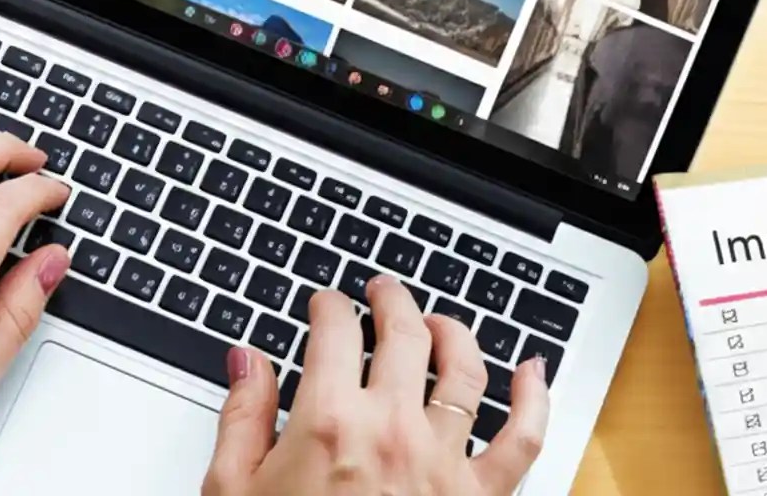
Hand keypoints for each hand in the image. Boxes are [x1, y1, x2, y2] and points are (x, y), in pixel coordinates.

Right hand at [203, 277, 550, 494]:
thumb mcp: (231, 493)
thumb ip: (242, 417)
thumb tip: (248, 359)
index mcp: (329, 423)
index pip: (336, 331)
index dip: (329, 305)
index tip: (326, 303)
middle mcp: (393, 432)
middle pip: (406, 333)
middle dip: (392, 300)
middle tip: (381, 290)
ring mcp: (443, 463)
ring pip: (465, 370)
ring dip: (453, 331)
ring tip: (438, 321)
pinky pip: (524, 439)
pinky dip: (536, 399)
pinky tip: (533, 371)